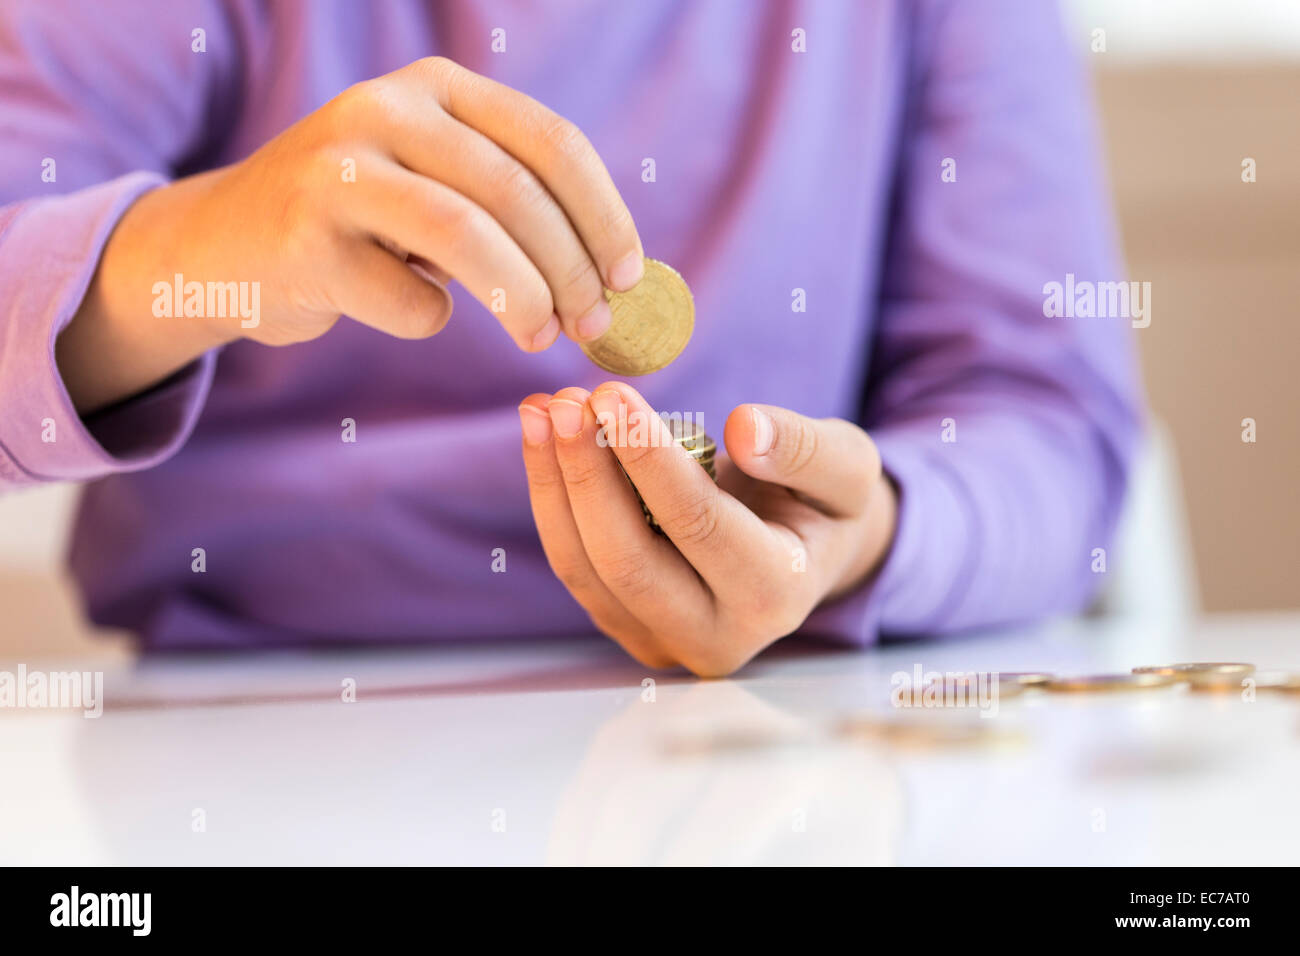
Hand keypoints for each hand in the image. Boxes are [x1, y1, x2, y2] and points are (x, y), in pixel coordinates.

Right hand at [60, 56, 641, 410]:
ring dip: (523, 298)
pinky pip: (408, 300)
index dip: (604, 215)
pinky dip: (430, 320)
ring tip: (543, 338)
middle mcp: (384, 110)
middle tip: (593, 326)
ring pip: (465, 235)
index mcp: (435, 88)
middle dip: (571, 269)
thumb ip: (512, 206)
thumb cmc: (362, 228)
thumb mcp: (437, 185)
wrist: (225, 247)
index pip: (550, 142)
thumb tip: (615, 279)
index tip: (630, 277)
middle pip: (516, 192)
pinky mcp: (304, 239)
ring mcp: (337, 169)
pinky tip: (412, 310)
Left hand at [518, 382, 898, 675]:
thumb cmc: (826, 502)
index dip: (650, 460)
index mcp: (777, 596)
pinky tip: (544, 436)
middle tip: (566, 401)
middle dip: (587, 475)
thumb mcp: (846, 466)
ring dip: (555, 484)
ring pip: (587, 568)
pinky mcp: (627, 626)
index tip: (613, 395)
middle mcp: (716, 638)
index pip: (699, 525)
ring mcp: (664, 642)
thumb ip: (804, 449)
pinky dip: (553, 498)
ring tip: (542, 408)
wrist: (805, 552)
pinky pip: (576, 566)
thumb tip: (743, 428)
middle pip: (628, 561)